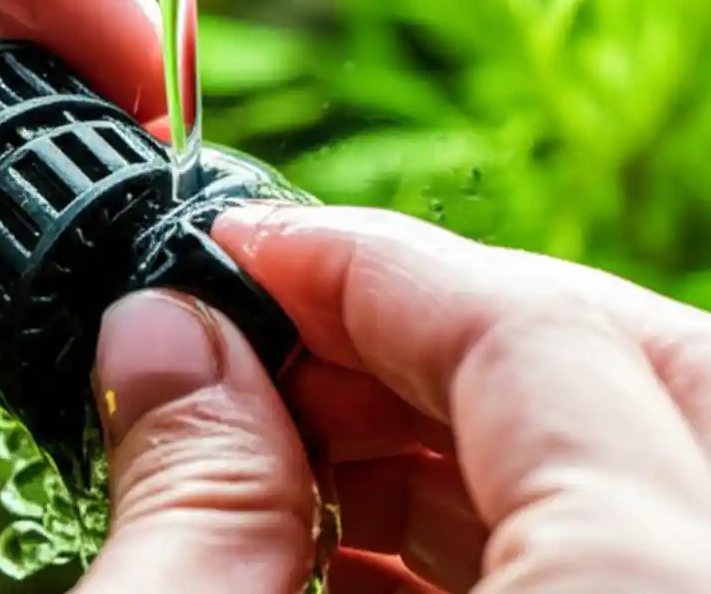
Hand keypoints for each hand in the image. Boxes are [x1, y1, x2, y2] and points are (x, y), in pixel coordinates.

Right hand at [77, 204, 710, 592]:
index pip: (537, 341)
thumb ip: (190, 492)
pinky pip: (624, 571)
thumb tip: (164, 339)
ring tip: (294, 444)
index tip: (247, 248)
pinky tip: (350, 545)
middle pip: (645, 376)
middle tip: (285, 334)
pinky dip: (491, 532)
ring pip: (644, 470)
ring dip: (458, 435)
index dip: (372, 263)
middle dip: (446, 331)